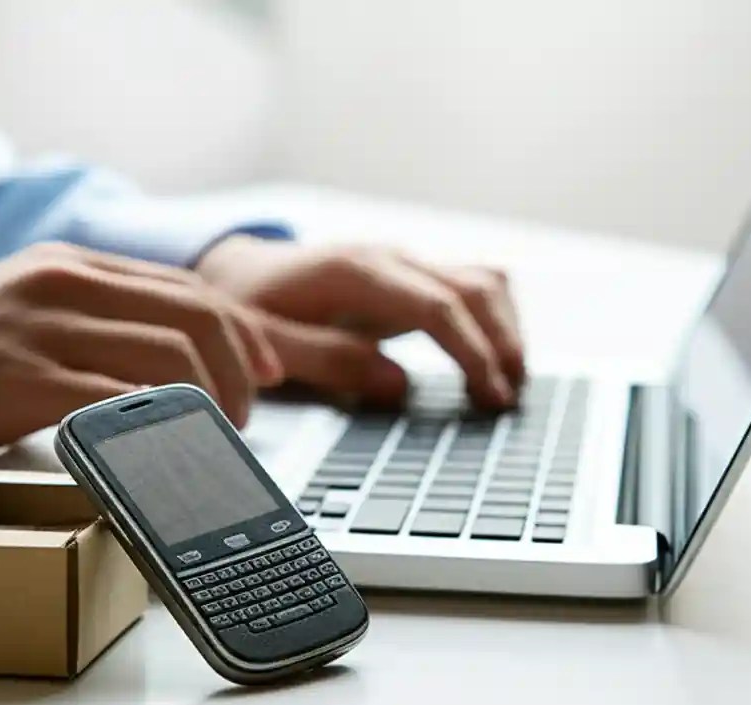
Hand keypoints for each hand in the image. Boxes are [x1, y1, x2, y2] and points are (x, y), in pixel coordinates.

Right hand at [0, 242, 281, 461]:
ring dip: (210, 401)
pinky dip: (157, 426)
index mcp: (72, 262)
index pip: (187, 288)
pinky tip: (165, 446)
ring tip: (211, 433)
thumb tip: (184, 350)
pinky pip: (119, 402)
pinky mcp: (24, 380)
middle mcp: (64, 283)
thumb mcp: (33, 309)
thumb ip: (101, 315)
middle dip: (240, 369)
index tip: (268, 366)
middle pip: (194, 316)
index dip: (242, 330)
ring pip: (170, 355)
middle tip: (246, 413)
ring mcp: (44, 329)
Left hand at [196, 236, 524, 407]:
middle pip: (474, 287)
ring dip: (506, 329)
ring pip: (482, 280)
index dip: (472, 352)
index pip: (437, 307)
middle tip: (509, 400)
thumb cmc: (248, 309)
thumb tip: (400, 386)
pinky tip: (494, 360)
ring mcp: (405, 263)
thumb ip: (328, 360)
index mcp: (356, 272)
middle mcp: (390, 258)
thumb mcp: (267, 340)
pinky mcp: (412, 276)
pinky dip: (492, 320)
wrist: (238, 273)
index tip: (492, 394)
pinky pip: (470, 287)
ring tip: (512, 384)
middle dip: (502, 344)